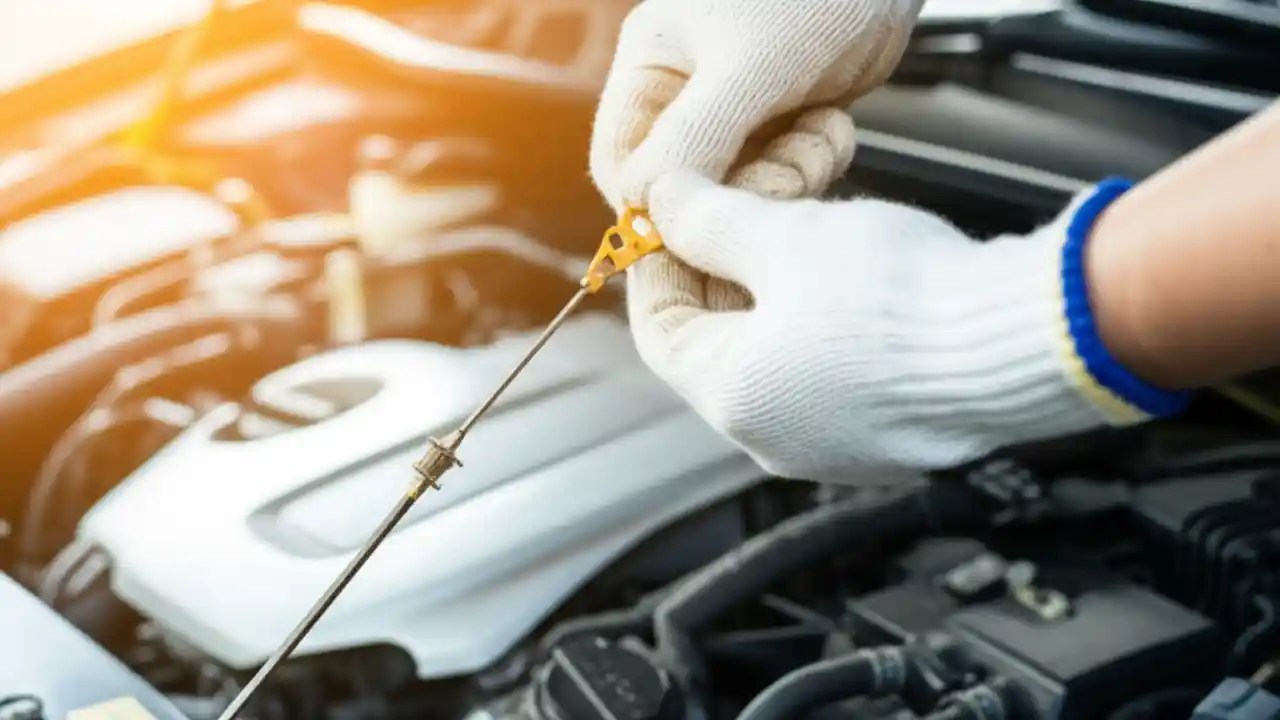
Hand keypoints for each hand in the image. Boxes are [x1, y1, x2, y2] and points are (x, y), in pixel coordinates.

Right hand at [590, 0, 921, 210]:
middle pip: (685, 188)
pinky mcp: (786, 119)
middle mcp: (686, 94)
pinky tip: (833, 125)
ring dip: (785, 180)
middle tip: (787, 177)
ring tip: (817, 135)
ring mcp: (738, 110)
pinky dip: (815, 162)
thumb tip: (647, 212)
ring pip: (740, 189)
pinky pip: (786, 174)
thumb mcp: (749, 69)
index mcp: (652, 67)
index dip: (655, 211)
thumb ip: (694, 140)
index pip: (623, 168)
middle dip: (737, 194)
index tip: (698, 231)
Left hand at [630, 172, 1113, 481]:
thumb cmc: (902, 299)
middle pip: (719, 344)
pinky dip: (824, 328)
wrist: (1024, 341)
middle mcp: (775, 441)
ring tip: (805, 235)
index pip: (660, 329)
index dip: (661, 263)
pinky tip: (854, 282)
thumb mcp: (784, 238)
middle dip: (725, 271)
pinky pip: (831, 380)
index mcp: (733, 399)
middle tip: (744, 211)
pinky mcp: (888, 442)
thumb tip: (663, 203)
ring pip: (778, 358)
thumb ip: (710, 222)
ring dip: (778, 294)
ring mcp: (834, 449)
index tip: (674, 218)